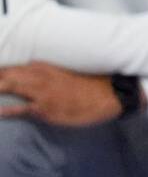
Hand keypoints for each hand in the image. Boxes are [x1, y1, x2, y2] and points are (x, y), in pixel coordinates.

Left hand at [0, 62, 126, 125]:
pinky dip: (6, 110)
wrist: (107, 95)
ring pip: (7, 86)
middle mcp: (36, 77)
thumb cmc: (86, 86)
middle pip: (3, 75)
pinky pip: (21, 109)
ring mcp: (40, 93)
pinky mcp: (45, 109)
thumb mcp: (59, 73)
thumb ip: (39, 73)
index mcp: (39, 67)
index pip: (7, 68)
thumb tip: (24, 75)